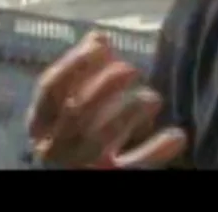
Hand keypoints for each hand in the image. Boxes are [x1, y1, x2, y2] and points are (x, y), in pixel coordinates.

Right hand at [26, 30, 188, 168]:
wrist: (77, 173)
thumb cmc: (76, 132)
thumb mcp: (70, 104)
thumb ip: (82, 73)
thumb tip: (98, 37)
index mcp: (40, 124)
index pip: (50, 88)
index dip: (75, 63)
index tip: (101, 44)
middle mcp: (53, 147)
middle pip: (76, 111)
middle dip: (105, 84)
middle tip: (132, 70)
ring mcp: (80, 167)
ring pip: (101, 138)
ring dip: (130, 112)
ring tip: (153, 98)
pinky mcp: (110, 179)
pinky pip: (133, 166)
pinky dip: (155, 151)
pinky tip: (177, 135)